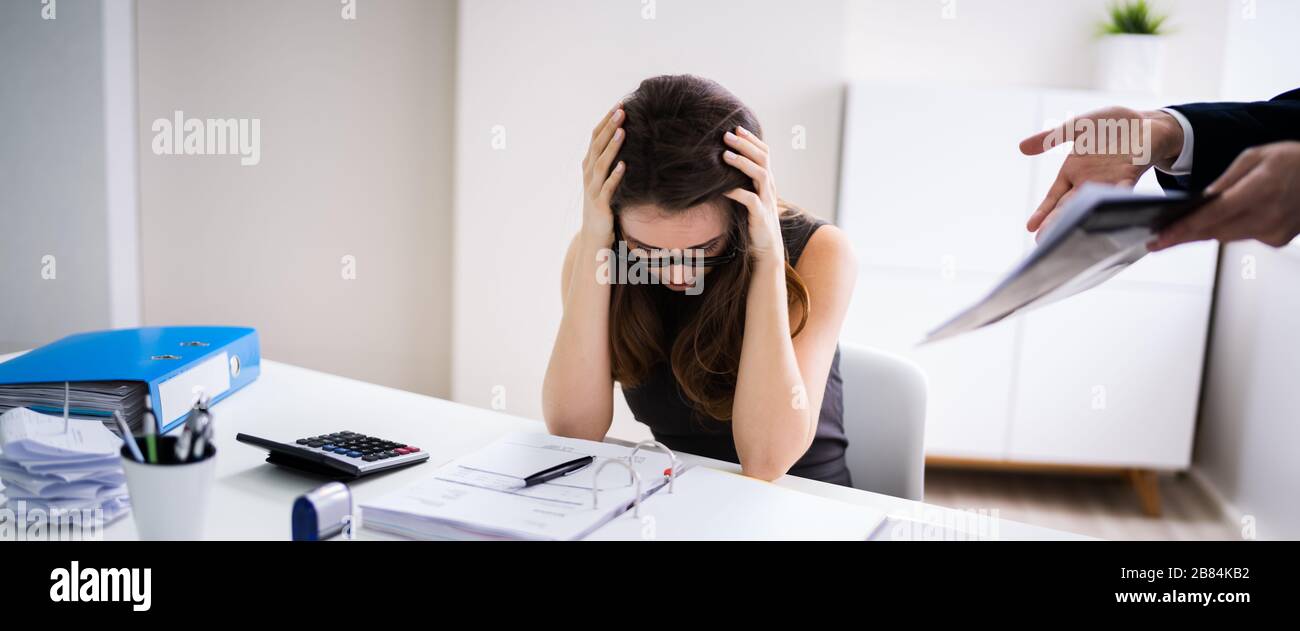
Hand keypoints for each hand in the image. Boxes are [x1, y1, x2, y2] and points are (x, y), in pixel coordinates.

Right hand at [580, 102, 626, 244]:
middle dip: (609, 127)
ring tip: (623, 131)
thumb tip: (627, 139)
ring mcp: (592, 189)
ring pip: (601, 164)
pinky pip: (607, 188)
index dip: (606, 121)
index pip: (595, 138)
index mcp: (589, 166)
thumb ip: (610, 161)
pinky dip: (615, 176)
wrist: (593, 235)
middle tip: (622, 110)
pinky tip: (624, 166)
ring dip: (612, 146)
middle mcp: (588, 174)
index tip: (619, 105)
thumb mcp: (604, 180)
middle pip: (597, 146)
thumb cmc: (603, 205)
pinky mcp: (600, 204)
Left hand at [722, 126, 783, 264]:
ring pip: (760, 174)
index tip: (736, 127)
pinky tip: (723, 188)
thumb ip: (741, 180)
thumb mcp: (748, 195)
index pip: (764, 153)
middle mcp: (769, 187)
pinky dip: (736, 191)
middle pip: (763, 158)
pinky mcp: (760, 215)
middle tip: (727, 135)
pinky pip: (750, 199)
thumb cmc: (753, 220)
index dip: (751, 139)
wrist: (766, 247)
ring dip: (742, 163)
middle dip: (745, 145)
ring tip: (725, 155)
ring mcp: (767, 200)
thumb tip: (720, 164)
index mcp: (767, 180)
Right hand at [1020, 107, 1183, 235]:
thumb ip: (1051, 137)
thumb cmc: (1110, 127)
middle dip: (1059, 223)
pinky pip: (1122, 188)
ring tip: (1074, 232)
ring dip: (1084, 217)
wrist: (1146, 123)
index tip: (1031, 228)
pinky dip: (1116, 196)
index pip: (1053, 199)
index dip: (1043, 213)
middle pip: (1070, 206)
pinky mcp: (1130, 174)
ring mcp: (1109, 181)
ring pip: (1092, 203)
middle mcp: (1089, 182)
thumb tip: (1021, 148)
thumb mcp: (1076, 127)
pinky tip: (1109, 205)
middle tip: (1047, 242)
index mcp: (1073, 173)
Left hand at [1151, 141, 1299, 250]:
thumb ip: (1227, 179)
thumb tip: (1203, 199)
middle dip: (1184, 236)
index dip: (1185, 228)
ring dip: (1203, 234)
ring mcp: (1276, 231)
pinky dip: (1229, 230)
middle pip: (1216, 232)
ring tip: (1175, 233)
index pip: (1215, 214)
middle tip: (1156, 241)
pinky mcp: (1278, 240)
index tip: (1161, 238)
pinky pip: (1243, 238)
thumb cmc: (1291, 161)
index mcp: (1262, 188)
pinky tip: (1218, 223)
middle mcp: (1270, 214)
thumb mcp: (1255, 156)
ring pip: (1226, 238)